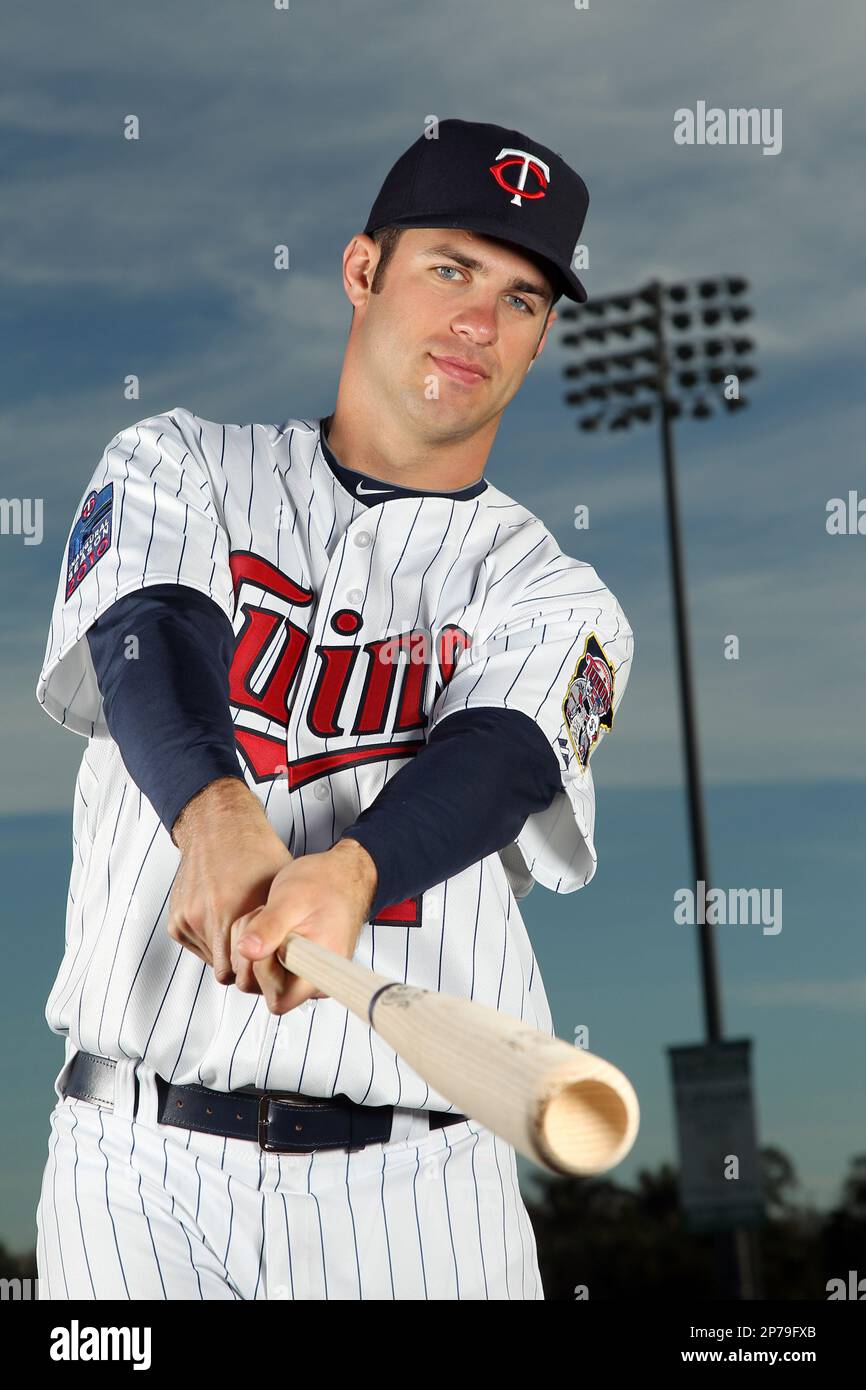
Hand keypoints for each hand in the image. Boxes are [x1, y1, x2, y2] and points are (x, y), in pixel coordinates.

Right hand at [167, 777, 292, 981]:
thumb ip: (279, 929)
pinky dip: (210, 938)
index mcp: (232, 911)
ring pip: (210, 958)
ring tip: (240, 927)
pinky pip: (197, 944)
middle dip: (241, 965)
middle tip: (256, 952)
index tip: (265, 964)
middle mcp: (205, 917)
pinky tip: (224, 918)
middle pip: (224, 970)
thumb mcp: (280, 890)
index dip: (255, 971)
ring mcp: (187, 919)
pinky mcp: (176, 920)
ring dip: (224, 950)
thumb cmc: (255, 853)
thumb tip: (292, 958)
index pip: (241, 972)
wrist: (219, 827)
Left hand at [231, 837, 377, 1014]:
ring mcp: (302, 975)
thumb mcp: (291, 898)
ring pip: (256, 979)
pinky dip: (254, 946)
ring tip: (267, 918)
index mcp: (321, 971)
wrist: (339, 875)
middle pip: (262, 989)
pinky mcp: (291, 968)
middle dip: (252, 954)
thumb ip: (270, 926)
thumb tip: (247, 951)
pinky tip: (267, 924)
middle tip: (263, 919)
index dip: (264, 972)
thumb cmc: (324, 884)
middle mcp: (314, 980)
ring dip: (250, 947)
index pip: (280, 998)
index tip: (271, 939)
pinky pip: (260, 969)